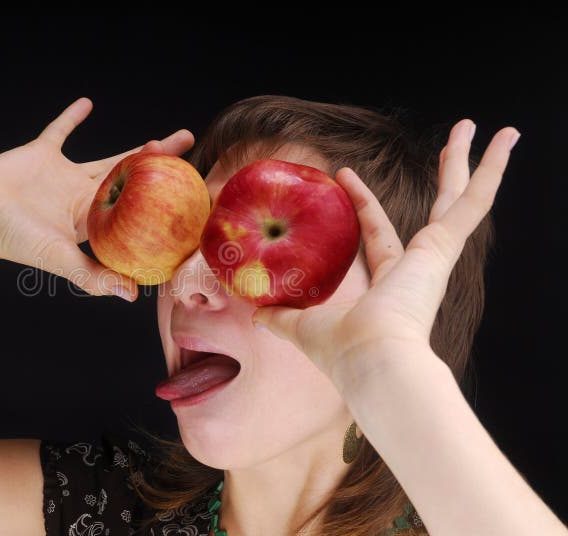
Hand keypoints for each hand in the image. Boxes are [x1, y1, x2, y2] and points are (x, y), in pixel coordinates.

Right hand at [0, 97, 194, 299]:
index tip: (186, 195)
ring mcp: (63, 175)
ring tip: (161, 139)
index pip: (134, 211)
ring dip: (134, 148)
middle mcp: (82, 198)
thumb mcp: (60, 259)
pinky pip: (59, 131)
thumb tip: (133, 296)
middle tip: (188, 152)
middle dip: (159, 169)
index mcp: (90, 222)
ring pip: (108, 157)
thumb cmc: (14, 240)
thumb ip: (94, 276)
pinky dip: (71, 118)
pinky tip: (88, 104)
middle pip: (130, 181)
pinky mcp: (41, 154)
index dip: (159, 204)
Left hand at [252, 119, 519, 391]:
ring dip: (475, 162)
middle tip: (454, 143)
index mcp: (391, 284)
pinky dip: (492, 169)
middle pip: (436, 209)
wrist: (372, 361)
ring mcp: (435, 256)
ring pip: (461, 199)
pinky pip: (473, 201)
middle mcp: (420, 267)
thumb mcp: (302, 327)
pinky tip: (508, 138)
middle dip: (443, 176)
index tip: (343, 173)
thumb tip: (255, 313)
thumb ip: (280, 317)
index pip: (377, 234)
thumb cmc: (341, 351)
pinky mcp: (444, 247)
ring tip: (501, 130)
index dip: (363, 203)